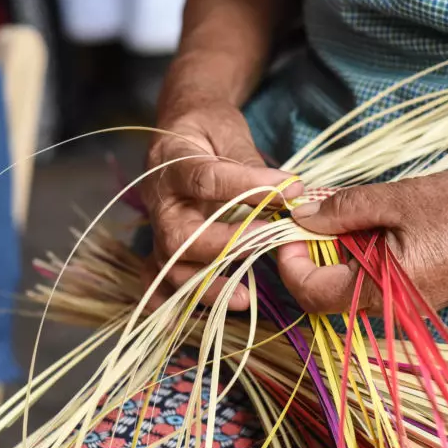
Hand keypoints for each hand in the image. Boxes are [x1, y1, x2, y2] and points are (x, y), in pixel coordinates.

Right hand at [141, 100, 301, 309]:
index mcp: (171, 162)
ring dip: (207, 286)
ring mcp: (158, 229)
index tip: (289, 191)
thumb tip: (286, 192)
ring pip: (172, 267)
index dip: (247, 187)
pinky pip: (161, 282)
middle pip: (182, 236)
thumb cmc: (206, 127)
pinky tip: (192, 321)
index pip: (206, 179)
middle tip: (268, 243)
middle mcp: (159, 201)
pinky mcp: (163, 249)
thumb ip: (249, 162)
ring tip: (244, 299)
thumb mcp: (227, 129)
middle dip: (225, 247)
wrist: (178, 129)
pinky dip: (173, 304)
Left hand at [277, 168, 447, 313]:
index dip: (289, 262)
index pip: (311, 294)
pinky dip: (361, 251)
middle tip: (307, 213)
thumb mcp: (396, 199)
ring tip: (338, 210)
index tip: (285, 227)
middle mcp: (391, 309)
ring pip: (350, 284)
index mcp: (381, 293)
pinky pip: (375, 277)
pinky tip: (368, 220)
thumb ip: (343, 210)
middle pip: (326, 293)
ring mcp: (407, 303)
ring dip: (336, 250)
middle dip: (309, 254)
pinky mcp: (421, 290)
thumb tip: (300, 216)